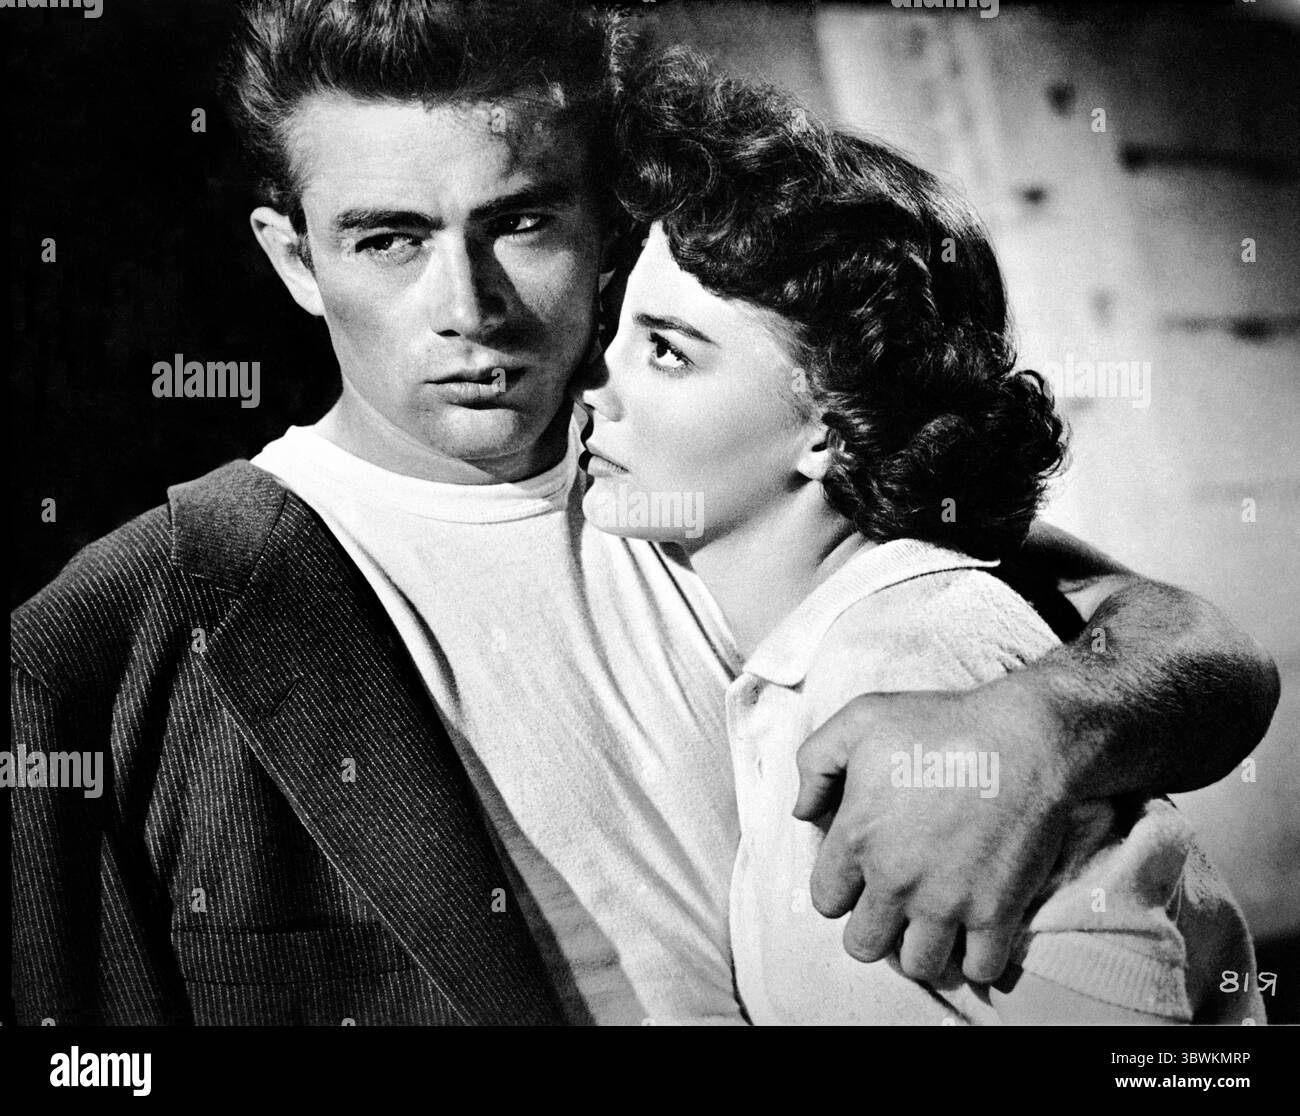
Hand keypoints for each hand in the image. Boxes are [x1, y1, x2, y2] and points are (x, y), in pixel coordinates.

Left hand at [794, 678, 1072, 984]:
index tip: (861, 874)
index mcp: (857, 837)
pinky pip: (978, 970)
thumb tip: (801, 811)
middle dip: (873, 930)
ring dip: (921, 951)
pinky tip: (974, 935)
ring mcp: (947, 901)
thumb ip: (815, 762)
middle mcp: (895, 879)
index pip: (825, 900)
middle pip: (863, 945)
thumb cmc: (940, 723)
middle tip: (893, 907)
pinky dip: (975, 961)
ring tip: (931, 925)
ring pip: (918, 966)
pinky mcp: (996, 911)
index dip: (840, 889)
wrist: (1024, 737)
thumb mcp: (860, 718)